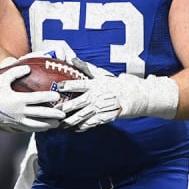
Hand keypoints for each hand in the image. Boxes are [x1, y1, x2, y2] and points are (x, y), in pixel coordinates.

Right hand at [0, 66, 63, 131]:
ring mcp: (16, 121)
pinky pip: (28, 129)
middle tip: (63, 114)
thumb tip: (29, 68)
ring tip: (57, 124)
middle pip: (40, 114)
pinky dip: (38, 128)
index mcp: (17, 99)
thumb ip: (16, 72)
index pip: (37, 98)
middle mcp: (18, 112)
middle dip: (53, 114)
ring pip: (36, 125)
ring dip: (48, 125)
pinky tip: (44, 127)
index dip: (48, 97)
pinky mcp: (13, 126)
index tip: (57, 96)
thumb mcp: (2, 79)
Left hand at [57, 74, 177, 130]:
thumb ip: (85, 67)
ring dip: (71, 121)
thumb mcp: (101, 74)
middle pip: (77, 103)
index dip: (68, 86)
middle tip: (54, 111)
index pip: (78, 84)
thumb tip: (72, 59)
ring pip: (82, 116)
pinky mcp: (105, 117)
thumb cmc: (116, 84)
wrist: (134, 96)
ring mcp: (100, 108)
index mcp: (95, 84)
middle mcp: (96, 96)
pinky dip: (83, 127)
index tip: (57, 88)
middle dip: (64, 108)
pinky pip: (92, 123)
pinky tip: (75, 129)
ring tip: (61, 125)